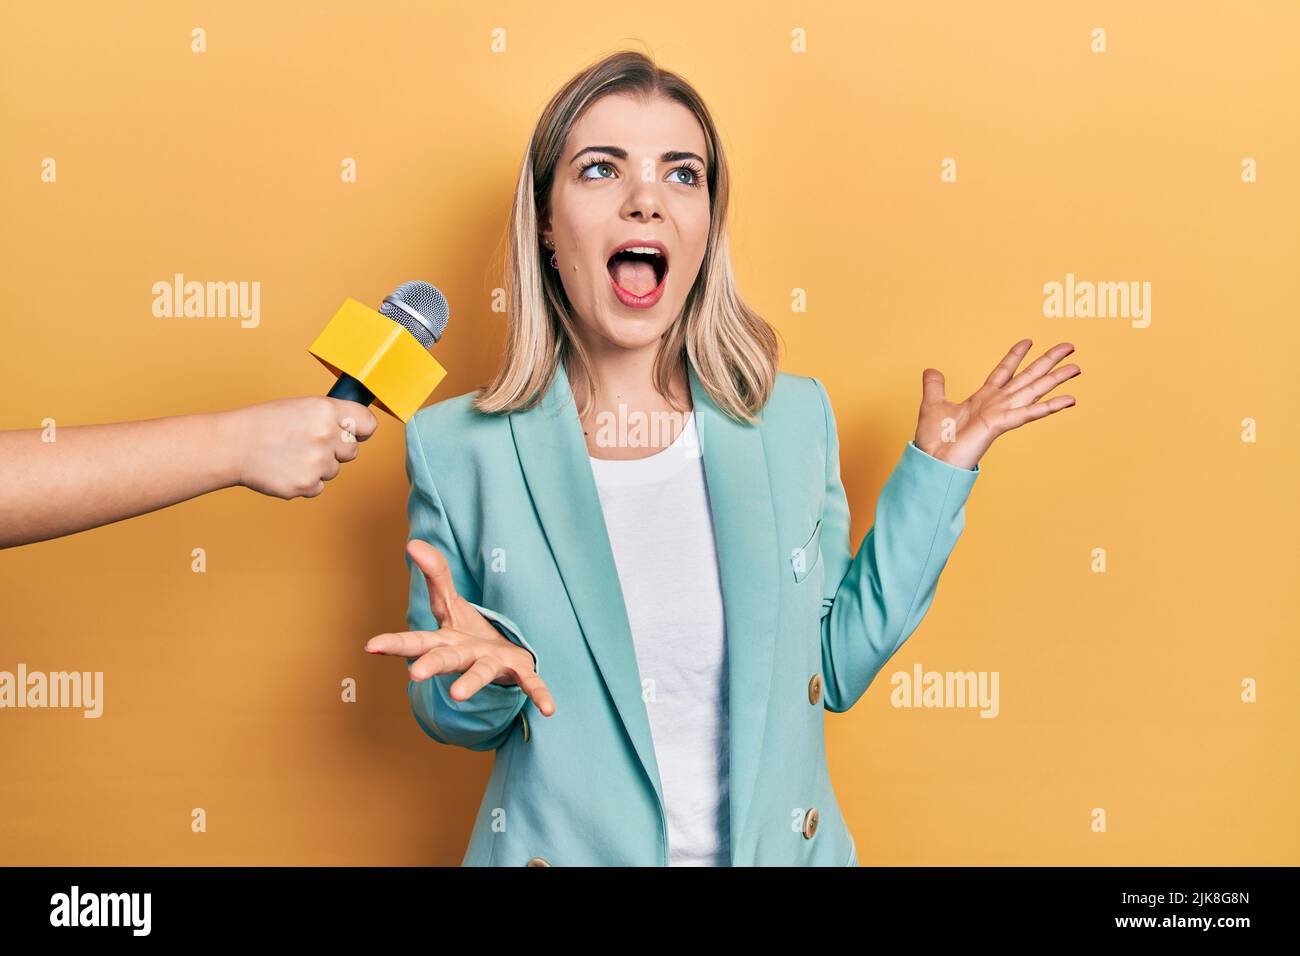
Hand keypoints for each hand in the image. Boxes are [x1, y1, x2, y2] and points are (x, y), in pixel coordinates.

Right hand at [222, 397, 377, 497]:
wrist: (233, 446)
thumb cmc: (264, 424)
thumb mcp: (300, 407)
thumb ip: (330, 416)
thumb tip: (356, 427)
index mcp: (325, 410)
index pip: (367, 423)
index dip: (361, 429)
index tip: (357, 433)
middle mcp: (326, 435)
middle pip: (352, 450)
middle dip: (336, 450)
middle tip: (309, 444)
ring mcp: (317, 462)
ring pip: (334, 470)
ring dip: (317, 466)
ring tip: (290, 455)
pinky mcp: (306, 485)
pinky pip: (318, 486)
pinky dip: (304, 482)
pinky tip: (286, 469)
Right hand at [365, 540, 555, 716]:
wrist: (500, 660)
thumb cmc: (470, 634)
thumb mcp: (451, 603)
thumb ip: (435, 574)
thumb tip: (413, 543)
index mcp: (446, 641)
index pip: (416, 641)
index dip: (394, 643)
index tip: (370, 646)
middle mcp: (465, 657)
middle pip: (444, 659)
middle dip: (430, 665)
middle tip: (414, 674)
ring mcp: (491, 665)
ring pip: (480, 673)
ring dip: (471, 683)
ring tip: (459, 695)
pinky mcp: (518, 670)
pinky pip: (529, 683)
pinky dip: (539, 694)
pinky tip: (549, 709)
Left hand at [913, 339, 1079, 469]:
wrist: (933, 462)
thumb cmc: (935, 441)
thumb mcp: (932, 404)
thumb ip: (934, 385)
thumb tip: (930, 369)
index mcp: (982, 398)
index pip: (1003, 372)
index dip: (1016, 356)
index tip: (1028, 341)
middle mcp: (996, 404)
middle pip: (1027, 377)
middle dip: (1047, 361)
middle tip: (1068, 346)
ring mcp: (1001, 414)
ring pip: (1034, 391)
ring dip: (1056, 379)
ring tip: (1077, 367)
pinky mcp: (1000, 425)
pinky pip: (1028, 413)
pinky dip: (1049, 407)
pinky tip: (1069, 400)